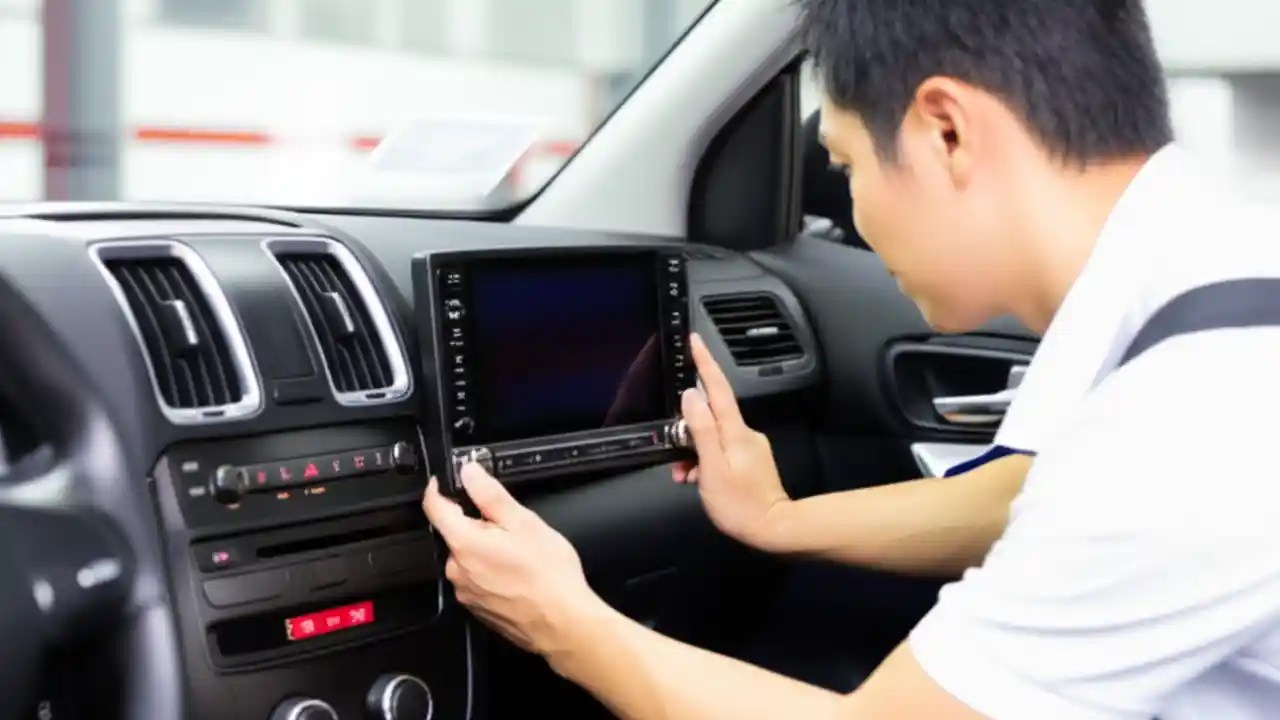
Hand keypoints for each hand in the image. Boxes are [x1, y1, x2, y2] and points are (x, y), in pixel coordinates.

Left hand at [422, 465, 602, 656]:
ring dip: (485, 550)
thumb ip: (490, 494)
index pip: (434, 508)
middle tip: (509, 527)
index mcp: (464, 543)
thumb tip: (469, 472)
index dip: (437, 489)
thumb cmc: (548, 575)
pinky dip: (491, 573)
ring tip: (520, 556)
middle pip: (455, 534)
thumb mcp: (523, 522)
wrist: (562, 623)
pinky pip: (476, 580)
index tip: (443, 481)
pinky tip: (518, 575)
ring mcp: (466, 593)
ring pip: (468, 559)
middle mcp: (457, 570)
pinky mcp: (477, 609)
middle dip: (476, 525)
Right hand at [672, 334, 791, 549]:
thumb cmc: (740, 504)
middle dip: (687, 430)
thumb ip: (701, 430)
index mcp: (735, 431)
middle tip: (676, 458)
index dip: (705, 362)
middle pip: (709, 416)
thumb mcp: (713, 468)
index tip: (695, 340)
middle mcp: (744, 433)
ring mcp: (748, 447)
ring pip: (712, 437)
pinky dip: (705, 462)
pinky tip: (698, 480)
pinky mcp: (749, 461)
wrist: (773, 529)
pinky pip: (720, 451)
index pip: (716, 388)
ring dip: (693, 453)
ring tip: (687, 477)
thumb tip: (690, 397)